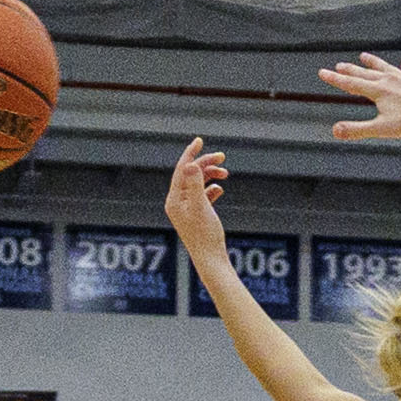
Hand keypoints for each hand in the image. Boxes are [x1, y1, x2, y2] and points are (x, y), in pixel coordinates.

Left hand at [164, 137, 229, 261]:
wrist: (210, 259)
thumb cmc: (205, 235)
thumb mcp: (200, 206)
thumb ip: (195, 183)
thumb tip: (191, 164)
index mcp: (174, 199)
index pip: (181, 170)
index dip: (191, 154)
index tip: (200, 140)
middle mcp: (177, 203)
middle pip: (190, 175)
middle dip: (206, 164)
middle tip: (222, 157)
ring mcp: (186, 209)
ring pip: (198, 184)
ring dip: (211, 176)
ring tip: (226, 174)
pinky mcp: (196, 216)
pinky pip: (203, 196)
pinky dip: (212, 189)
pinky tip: (220, 190)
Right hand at [320, 53, 400, 141]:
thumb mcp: (380, 129)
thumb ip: (356, 130)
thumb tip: (335, 131)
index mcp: (377, 90)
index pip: (350, 83)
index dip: (335, 79)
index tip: (322, 72)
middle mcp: (389, 79)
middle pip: (364, 73)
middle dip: (349, 69)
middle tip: (338, 65)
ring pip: (385, 67)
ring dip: (373, 62)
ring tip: (364, 56)